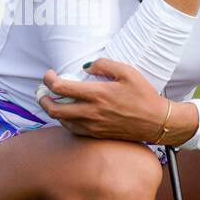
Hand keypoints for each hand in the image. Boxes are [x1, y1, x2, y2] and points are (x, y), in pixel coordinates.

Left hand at [36, 58, 170, 141]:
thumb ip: (104, 64)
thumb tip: (85, 67)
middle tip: (42, 90)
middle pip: (53, 109)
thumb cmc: (144, 95)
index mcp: (98, 94)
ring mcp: (93, 126)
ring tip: (52, 100)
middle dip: (42, 98)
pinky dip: (64, 121)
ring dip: (52, 110)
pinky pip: (72, 130)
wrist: (156, 122)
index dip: (49, 80)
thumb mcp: (127, 72)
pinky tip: (68, 112)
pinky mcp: (96, 135)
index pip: (61, 88)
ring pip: (61, 121)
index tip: (50, 74)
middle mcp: (92, 112)